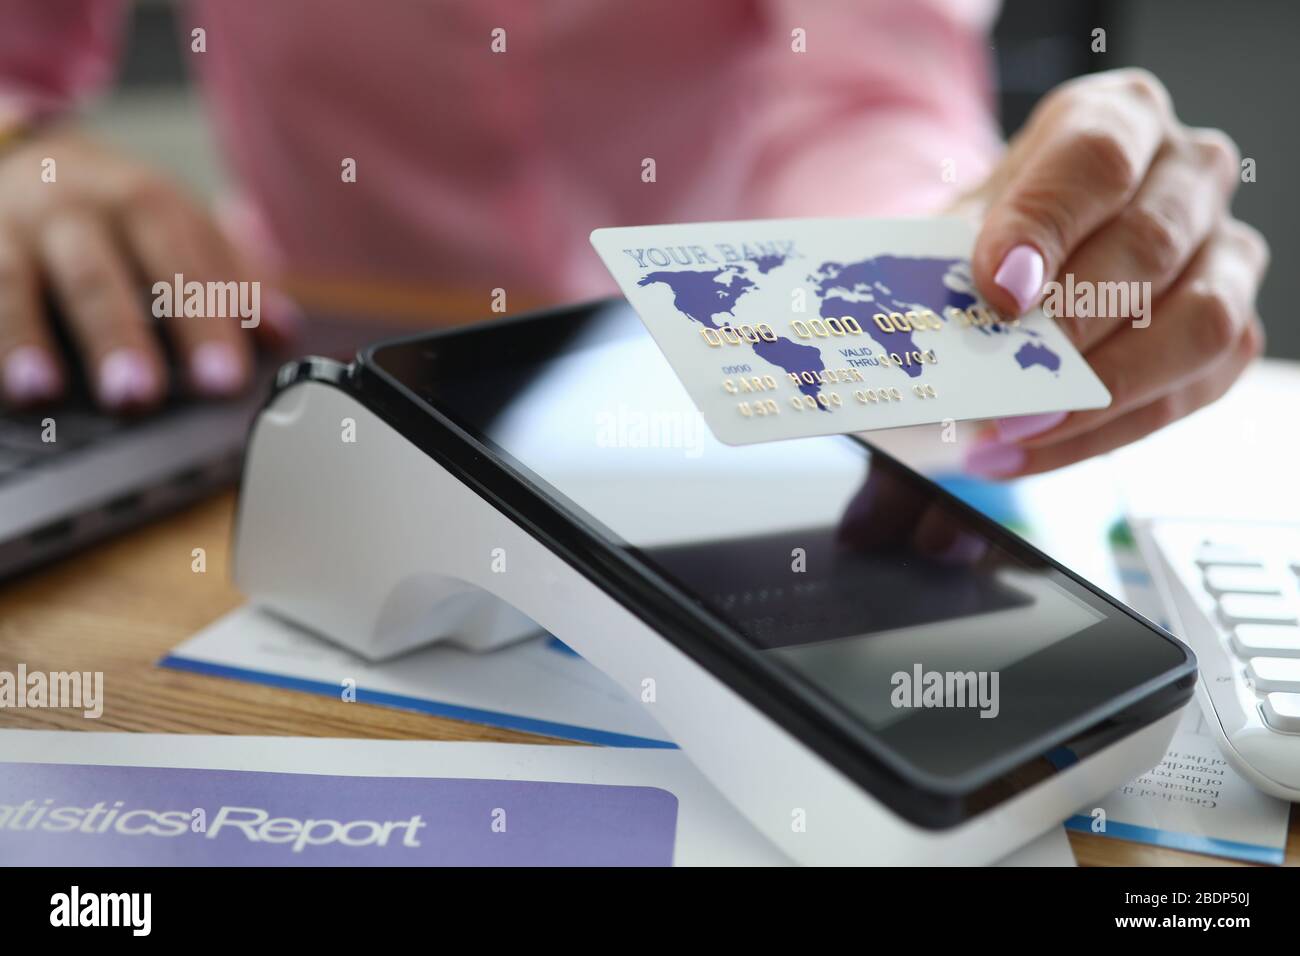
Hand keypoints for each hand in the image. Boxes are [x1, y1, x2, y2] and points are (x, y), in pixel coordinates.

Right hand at [0, 129, 292, 409]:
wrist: (25, 153)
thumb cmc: (120, 214)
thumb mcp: (183, 231)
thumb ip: (234, 281)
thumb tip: (282, 332)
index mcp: (143, 203)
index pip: (182, 262)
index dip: (203, 321)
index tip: (222, 381)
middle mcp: (72, 208)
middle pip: (97, 271)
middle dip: (117, 335)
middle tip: (138, 398)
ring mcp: (6, 226)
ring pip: (11, 277)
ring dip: (25, 335)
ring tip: (41, 392)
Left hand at [960, 69, 1267, 476]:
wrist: (1012, 269)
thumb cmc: (988, 238)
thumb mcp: (955, 231)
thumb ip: (950, 261)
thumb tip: (936, 317)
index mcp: (1118, 119)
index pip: (1096, 160)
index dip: (1046, 226)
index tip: (997, 290)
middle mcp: (1189, 172)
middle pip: (1150, 243)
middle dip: (1071, 323)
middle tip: (1002, 379)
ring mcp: (1224, 250)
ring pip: (1199, 323)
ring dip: (1099, 390)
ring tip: (1012, 427)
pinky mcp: (1231, 331)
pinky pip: (1186, 393)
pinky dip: (1100, 433)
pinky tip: (1027, 450)